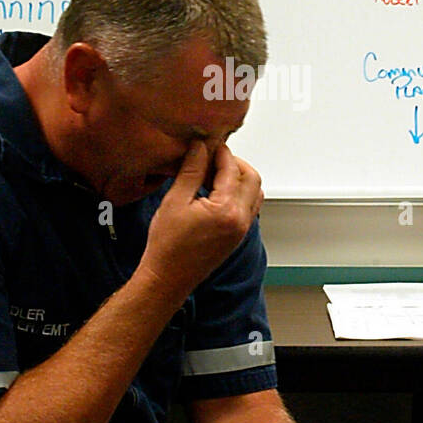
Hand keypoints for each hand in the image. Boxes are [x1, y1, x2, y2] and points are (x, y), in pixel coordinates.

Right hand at [141, 141, 262, 302]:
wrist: (168, 279)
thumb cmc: (167, 246)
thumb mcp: (175, 201)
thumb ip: (191, 170)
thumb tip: (200, 147)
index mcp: (227, 209)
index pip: (231, 168)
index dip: (219, 151)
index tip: (206, 144)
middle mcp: (241, 220)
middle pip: (252, 177)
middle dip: (234, 163)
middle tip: (211, 158)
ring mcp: (242, 230)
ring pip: (254, 192)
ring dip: (239, 178)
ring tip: (213, 174)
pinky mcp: (238, 236)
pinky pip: (249, 206)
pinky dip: (239, 193)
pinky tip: (215, 192)